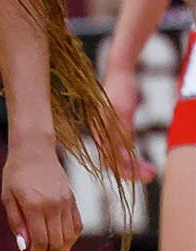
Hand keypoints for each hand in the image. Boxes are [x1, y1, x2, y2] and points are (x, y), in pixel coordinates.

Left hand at [1, 143, 81, 250]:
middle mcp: (55, 205)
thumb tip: (24, 248)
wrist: (35, 150)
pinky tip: (60, 249)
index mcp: (35, 205)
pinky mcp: (73, 200)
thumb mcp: (7, 197)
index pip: (41, 241)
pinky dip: (70, 241)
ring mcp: (67, 202)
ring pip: (69, 237)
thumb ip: (16, 222)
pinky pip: (76, 226)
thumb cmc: (15, 173)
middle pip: (56, 243)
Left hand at [99, 67, 156, 182]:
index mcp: (99, 134)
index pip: (106, 161)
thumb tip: (128, 153)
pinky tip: (142, 157)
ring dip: (132, 166)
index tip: (137, 177)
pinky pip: (121, 138)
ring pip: (115, 153)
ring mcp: (107, 123)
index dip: (121, 172)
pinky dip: (130, 151)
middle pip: (109, 161)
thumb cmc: (119, 96)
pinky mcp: (117, 114)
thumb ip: (121, 136)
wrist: (119, 73)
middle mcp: (99, 131)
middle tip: (148, 178)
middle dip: (129, 174)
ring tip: (150, 173)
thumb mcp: (120, 119)